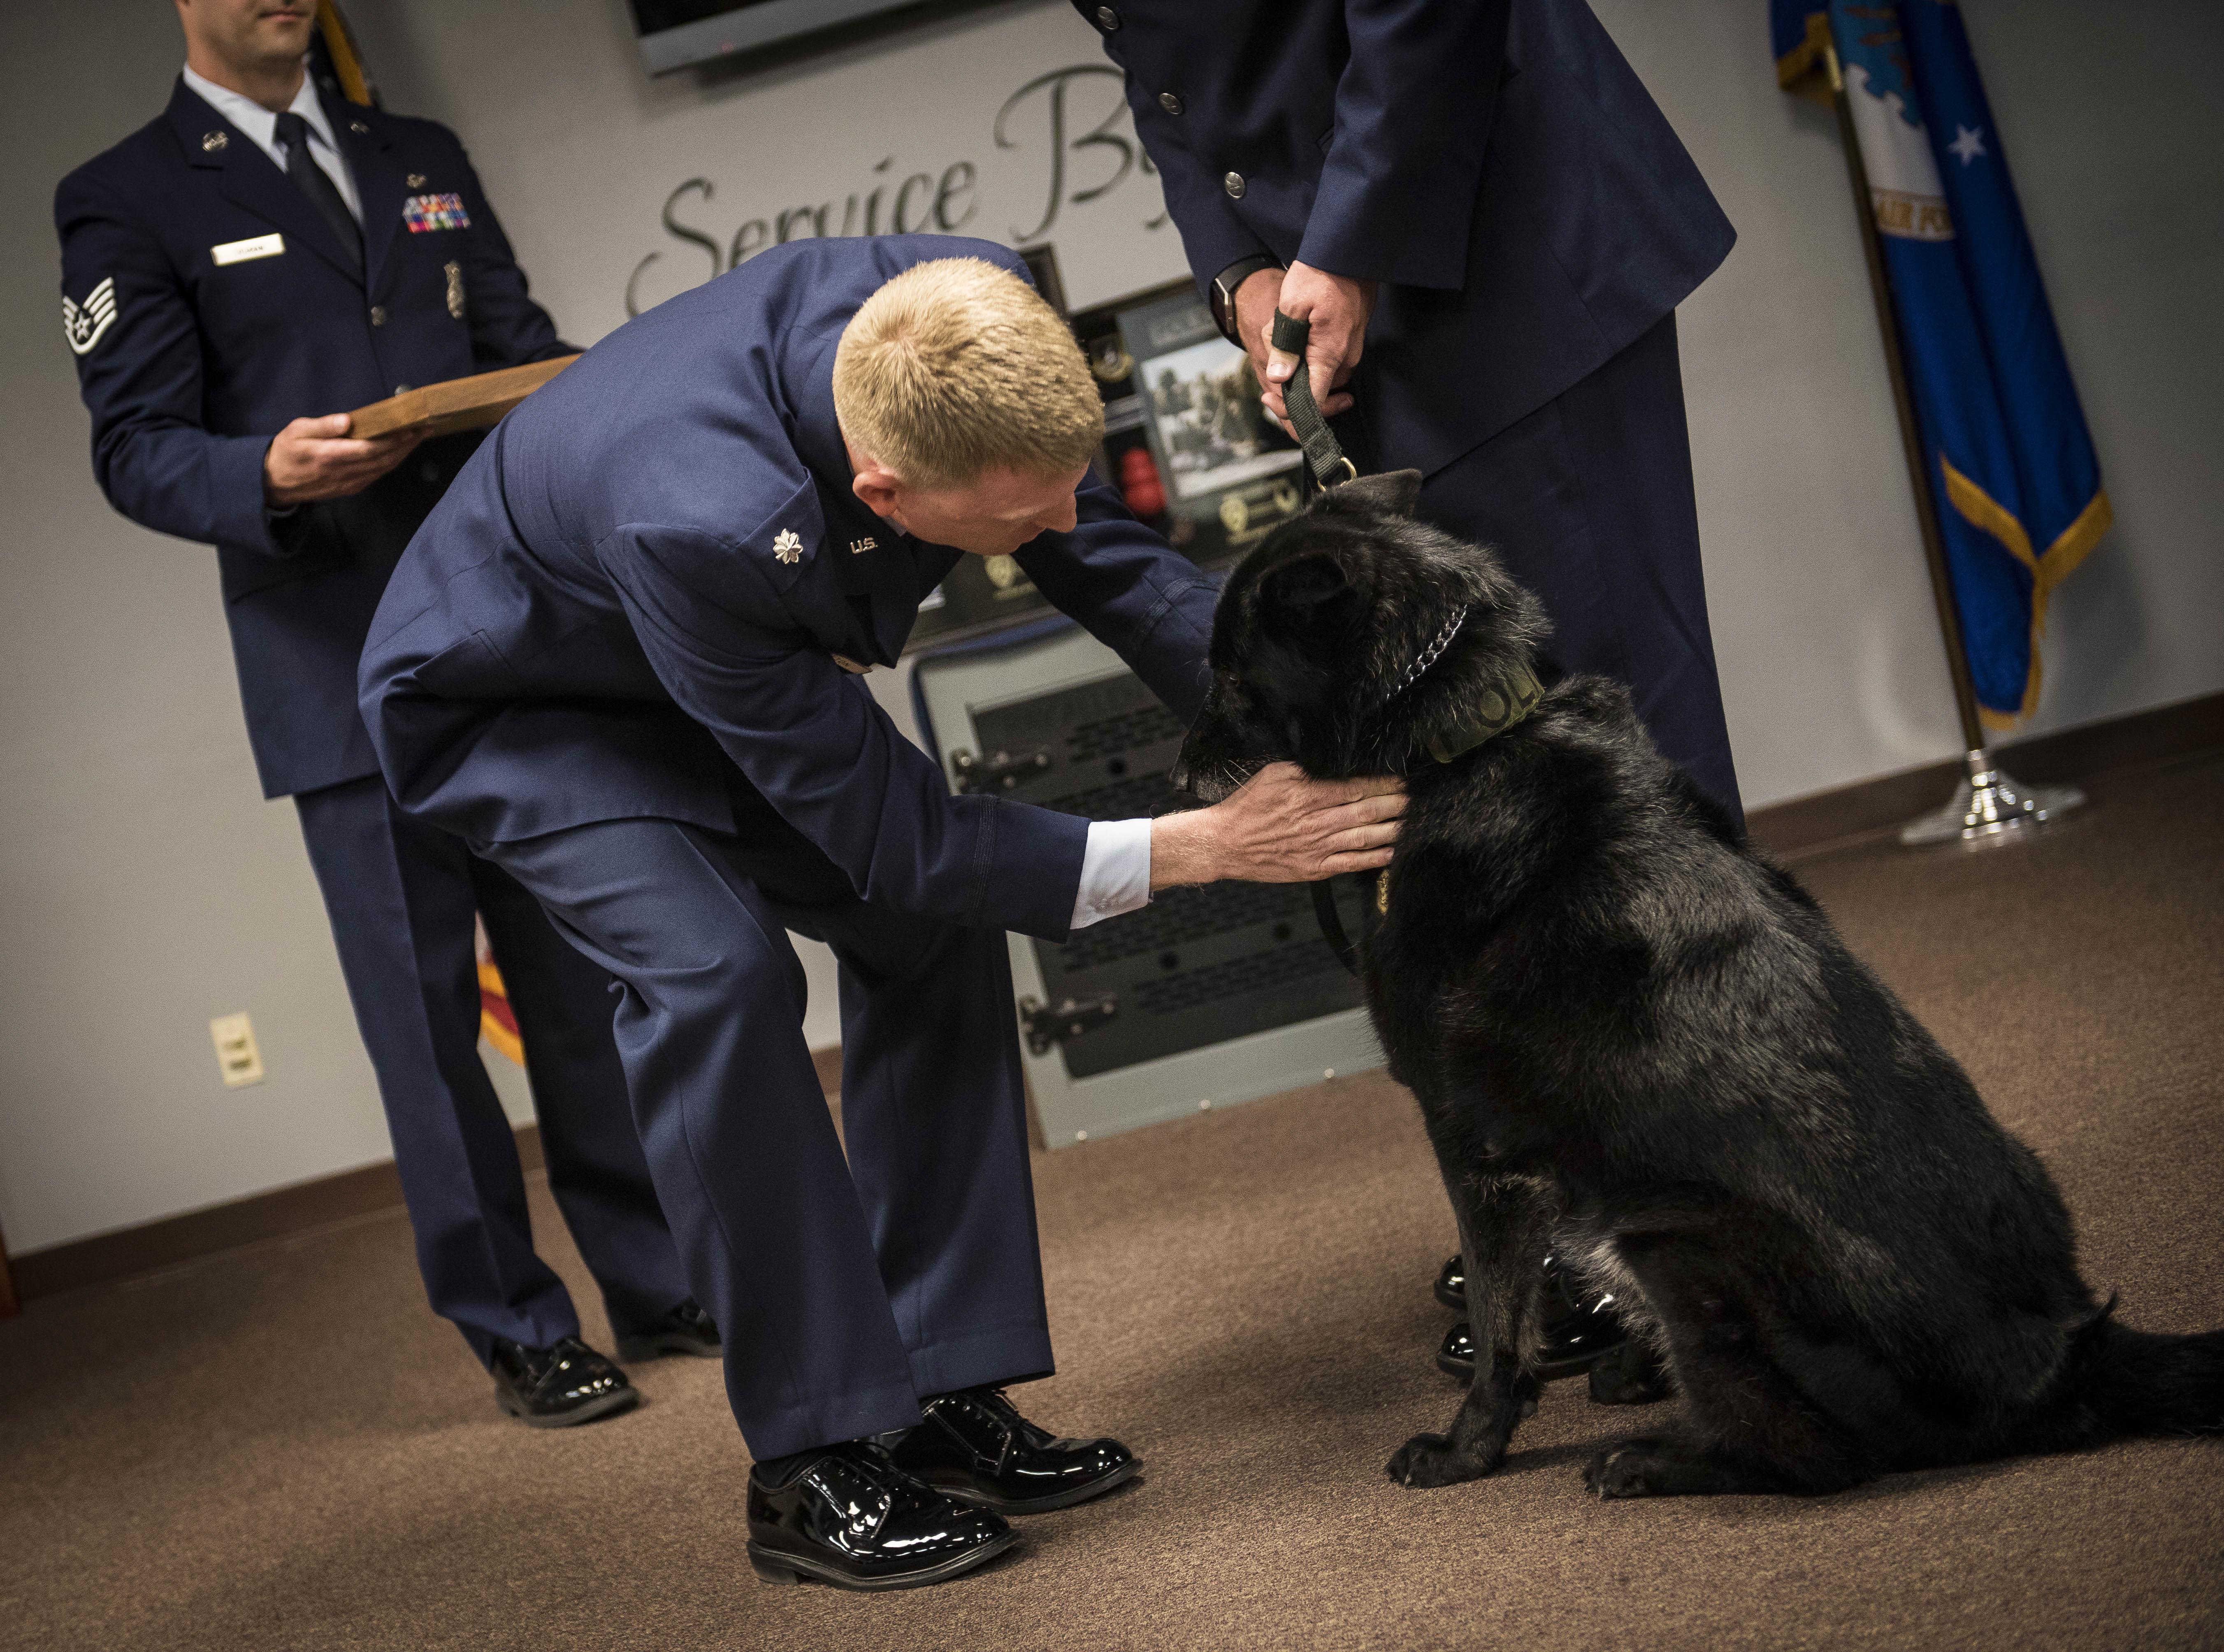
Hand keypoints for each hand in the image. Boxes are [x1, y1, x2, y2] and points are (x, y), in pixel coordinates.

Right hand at [263, 414, 420, 505]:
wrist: (276, 483)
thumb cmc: (286, 451)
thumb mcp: (296, 431)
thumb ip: (323, 426)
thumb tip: (347, 420)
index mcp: (330, 456)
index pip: (369, 448)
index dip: (393, 439)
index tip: (411, 427)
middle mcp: (344, 472)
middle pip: (384, 459)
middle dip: (407, 444)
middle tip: (426, 428)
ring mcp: (350, 483)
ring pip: (384, 468)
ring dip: (404, 453)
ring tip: (420, 437)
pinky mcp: (352, 487)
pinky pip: (378, 474)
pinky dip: (393, 462)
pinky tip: (402, 451)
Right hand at [1149, 764, 1402, 889]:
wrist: (1224, 844)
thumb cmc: (1246, 808)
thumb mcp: (1273, 774)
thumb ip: (1305, 769)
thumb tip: (1331, 762)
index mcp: (1306, 796)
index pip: (1355, 787)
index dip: (1383, 784)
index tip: (1401, 780)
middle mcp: (1315, 823)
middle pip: (1366, 812)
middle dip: (1395, 805)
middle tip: (1415, 799)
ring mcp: (1316, 848)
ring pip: (1364, 837)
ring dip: (1392, 829)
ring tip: (1411, 822)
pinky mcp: (1314, 868)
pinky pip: (1351, 864)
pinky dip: (1373, 858)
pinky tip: (1391, 851)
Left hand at [1242, 261, 1376, 431]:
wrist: (1347, 251)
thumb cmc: (1319, 274)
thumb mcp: (1293, 307)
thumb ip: (1284, 345)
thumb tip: (1278, 378)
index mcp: (1330, 354)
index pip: (1313, 401)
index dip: (1289, 408)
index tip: (1269, 397)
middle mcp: (1345, 358)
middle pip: (1314, 389)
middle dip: (1288, 377)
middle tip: (1271, 351)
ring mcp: (1350, 349)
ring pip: (1319, 373)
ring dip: (1297, 362)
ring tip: (1282, 329)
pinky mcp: (1349, 339)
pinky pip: (1326, 358)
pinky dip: (1307, 350)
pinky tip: (1297, 326)